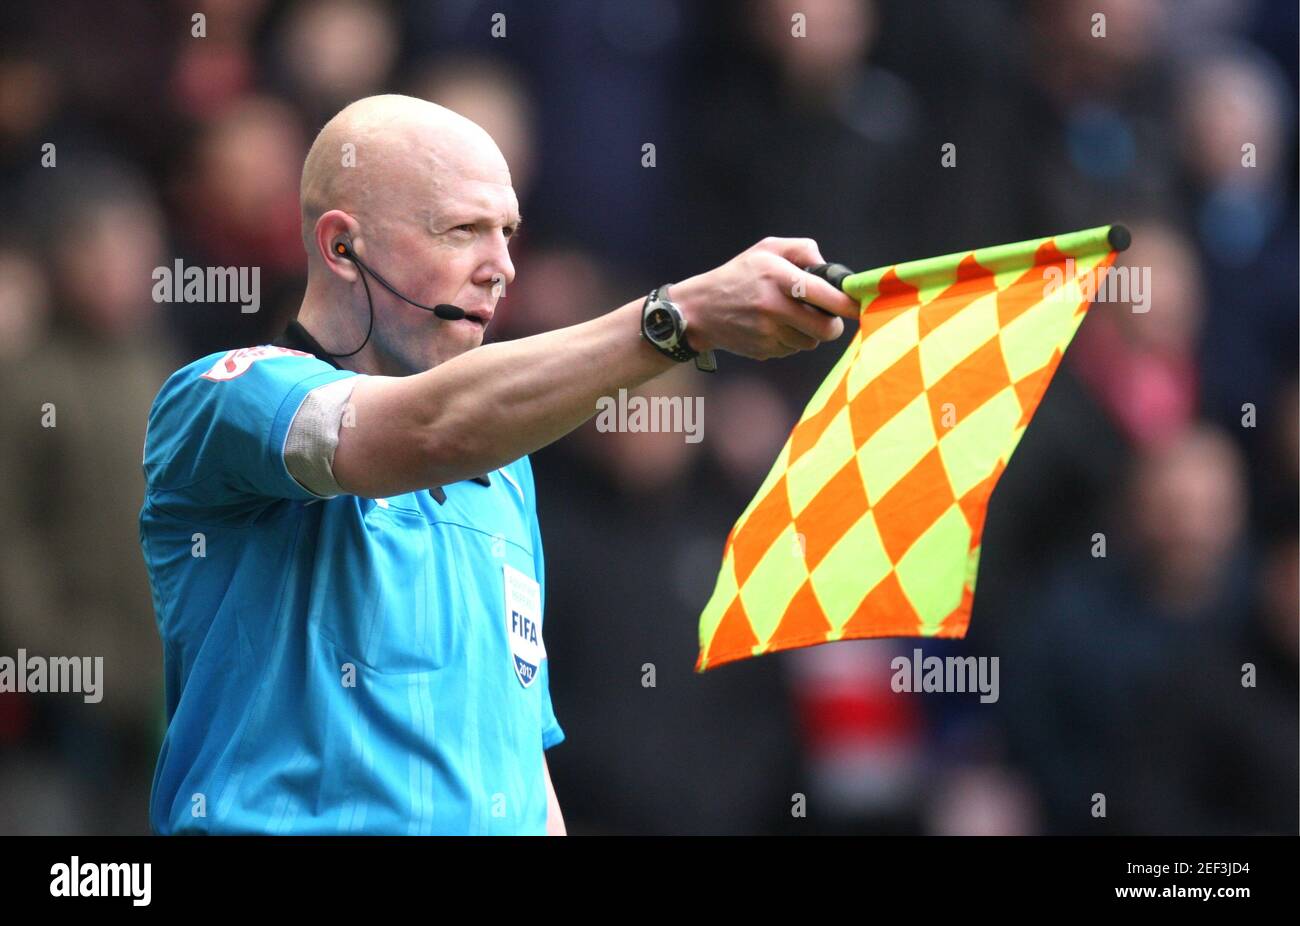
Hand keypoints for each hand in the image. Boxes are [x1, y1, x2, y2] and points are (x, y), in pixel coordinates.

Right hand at [671, 237, 858, 359]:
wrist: (699, 309)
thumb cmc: (739, 275)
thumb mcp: (766, 249)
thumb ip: (802, 249)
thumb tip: (831, 270)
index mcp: (777, 277)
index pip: (824, 295)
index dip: (847, 303)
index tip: (859, 305)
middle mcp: (773, 307)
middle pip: (825, 328)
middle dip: (832, 324)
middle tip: (828, 317)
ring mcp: (767, 332)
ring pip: (810, 342)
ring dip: (808, 332)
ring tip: (788, 317)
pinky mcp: (763, 351)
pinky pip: (792, 350)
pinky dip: (790, 341)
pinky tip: (771, 328)